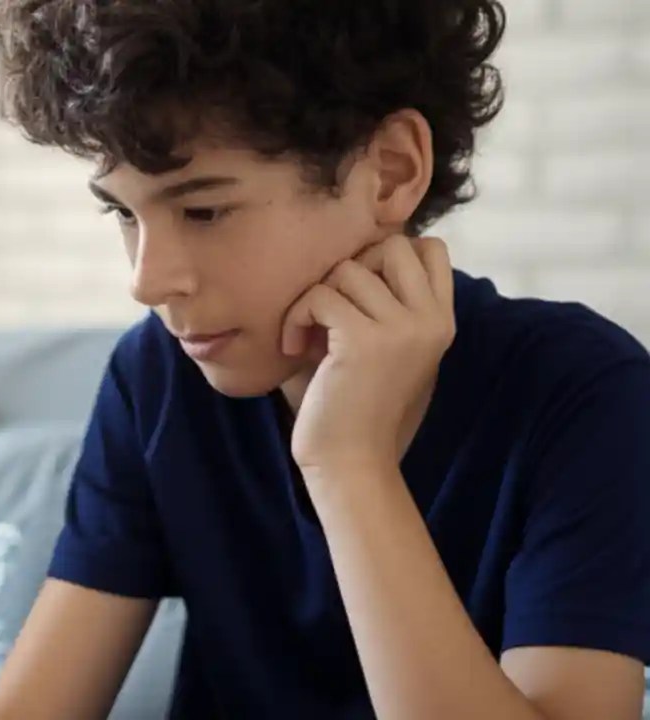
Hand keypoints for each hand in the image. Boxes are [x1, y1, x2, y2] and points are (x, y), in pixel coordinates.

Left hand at [281, 235, 454, 478]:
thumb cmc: (355, 406)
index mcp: (442, 321)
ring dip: (317, 296)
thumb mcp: (383, 347)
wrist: (349, 462)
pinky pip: (320, 296)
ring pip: (348, 269)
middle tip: (332, 309)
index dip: (387, 255)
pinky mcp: (364, 340)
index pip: (431, 249)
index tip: (357, 292)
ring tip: (310, 334)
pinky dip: (297, 317)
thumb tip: (358, 246)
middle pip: (394, 245)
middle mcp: (431, 321)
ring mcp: (402, 329)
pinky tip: (294, 348)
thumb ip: (383, 302)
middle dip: (351, 267)